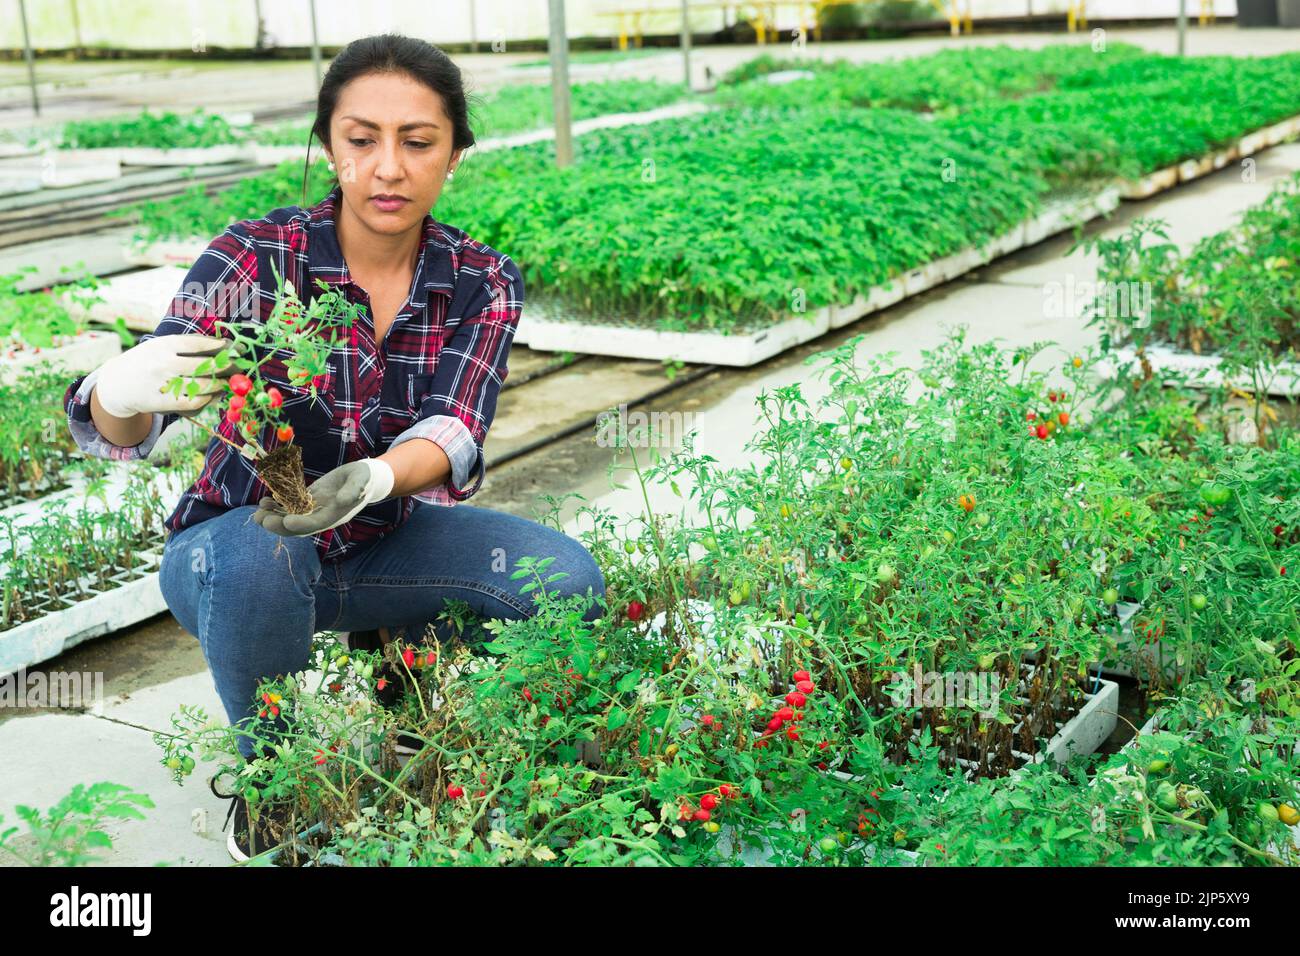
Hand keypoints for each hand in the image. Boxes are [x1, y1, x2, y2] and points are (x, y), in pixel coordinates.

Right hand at [93, 333, 238, 418]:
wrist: (115, 384)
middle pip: (204, 366)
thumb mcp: (159, 346)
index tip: (236, 348)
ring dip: (219, 385)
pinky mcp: (161, 402)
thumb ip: (185, 345)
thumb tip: (222, 346)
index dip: (221, 347)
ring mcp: (162, 383)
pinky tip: (213, 396)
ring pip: (201, 385)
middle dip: (226, 367)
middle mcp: (163, 363)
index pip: (199, 344)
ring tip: (227, 384)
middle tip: (238, 369)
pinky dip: (207, 399)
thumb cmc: (145, 362)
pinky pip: (192, 402)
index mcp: (164, 345)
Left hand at [252, 459, 394, 536]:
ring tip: (258, 512)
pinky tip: (265, 501)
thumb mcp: (362, 480)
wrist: (365, 478)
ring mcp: (314, 509)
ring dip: (273, 517)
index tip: (286, 520)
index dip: (301, 524)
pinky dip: (277, 506)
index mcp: (336, 514)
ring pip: (290, 518)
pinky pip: (290, 507)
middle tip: (261, 519)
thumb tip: (341, 500)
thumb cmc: (364, 477)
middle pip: (298, 527)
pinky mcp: (309, 500)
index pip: (316, 524)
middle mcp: (323, 516)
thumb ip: (353, 490)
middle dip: (279, 525)